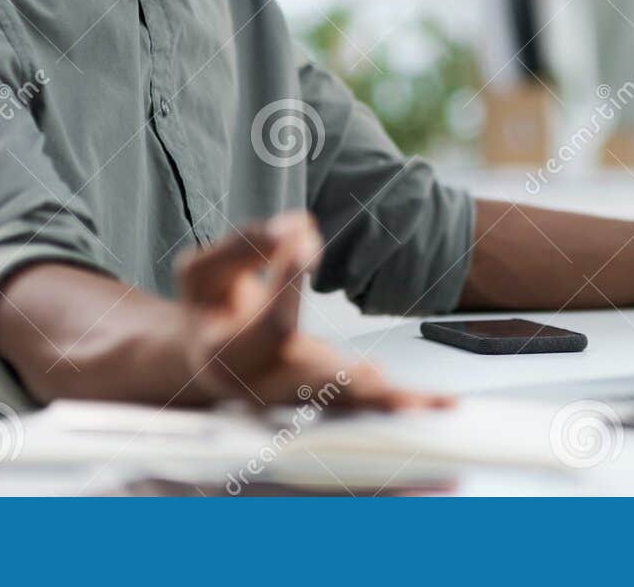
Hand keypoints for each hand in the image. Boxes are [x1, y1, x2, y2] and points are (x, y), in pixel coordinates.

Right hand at [175, 211, 450, 411]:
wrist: (201, 358)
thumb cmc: (209, 307)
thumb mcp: (205, 271)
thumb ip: (245, 246)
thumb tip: (298, 225)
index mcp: (226, 354)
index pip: (268, 323)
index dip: (287, 279)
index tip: (308, 237)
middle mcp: (263, 387)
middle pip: (310, 385)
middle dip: (344, 382)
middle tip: (378, 376)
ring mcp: (297, 399)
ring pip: (345, 406)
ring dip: (385, 405)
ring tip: (425, 405)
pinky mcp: (325, 398)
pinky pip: (365, 406)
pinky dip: (399, 404)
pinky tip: (432, 404)